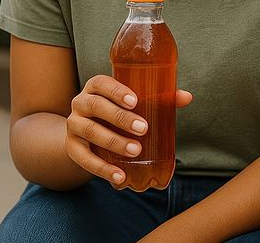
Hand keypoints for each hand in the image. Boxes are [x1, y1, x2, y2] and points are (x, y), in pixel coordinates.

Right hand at [65, 74, 192, 184]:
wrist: (88, 133)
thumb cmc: (119, 111)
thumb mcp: (135, 103)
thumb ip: (160, 98)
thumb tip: (187, 97)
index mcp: (96, 87)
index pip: (101, 83)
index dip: (116, 91)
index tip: (135, 101)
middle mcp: (80, 103)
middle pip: (95, 106)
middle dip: (120, 118)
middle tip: (143, 129)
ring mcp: (73, 125)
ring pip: (89, 131)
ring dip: (113, 142)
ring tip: (135, 151)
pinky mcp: (72, 148)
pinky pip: (83, 159)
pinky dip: (101, 169)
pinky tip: (119, 176)